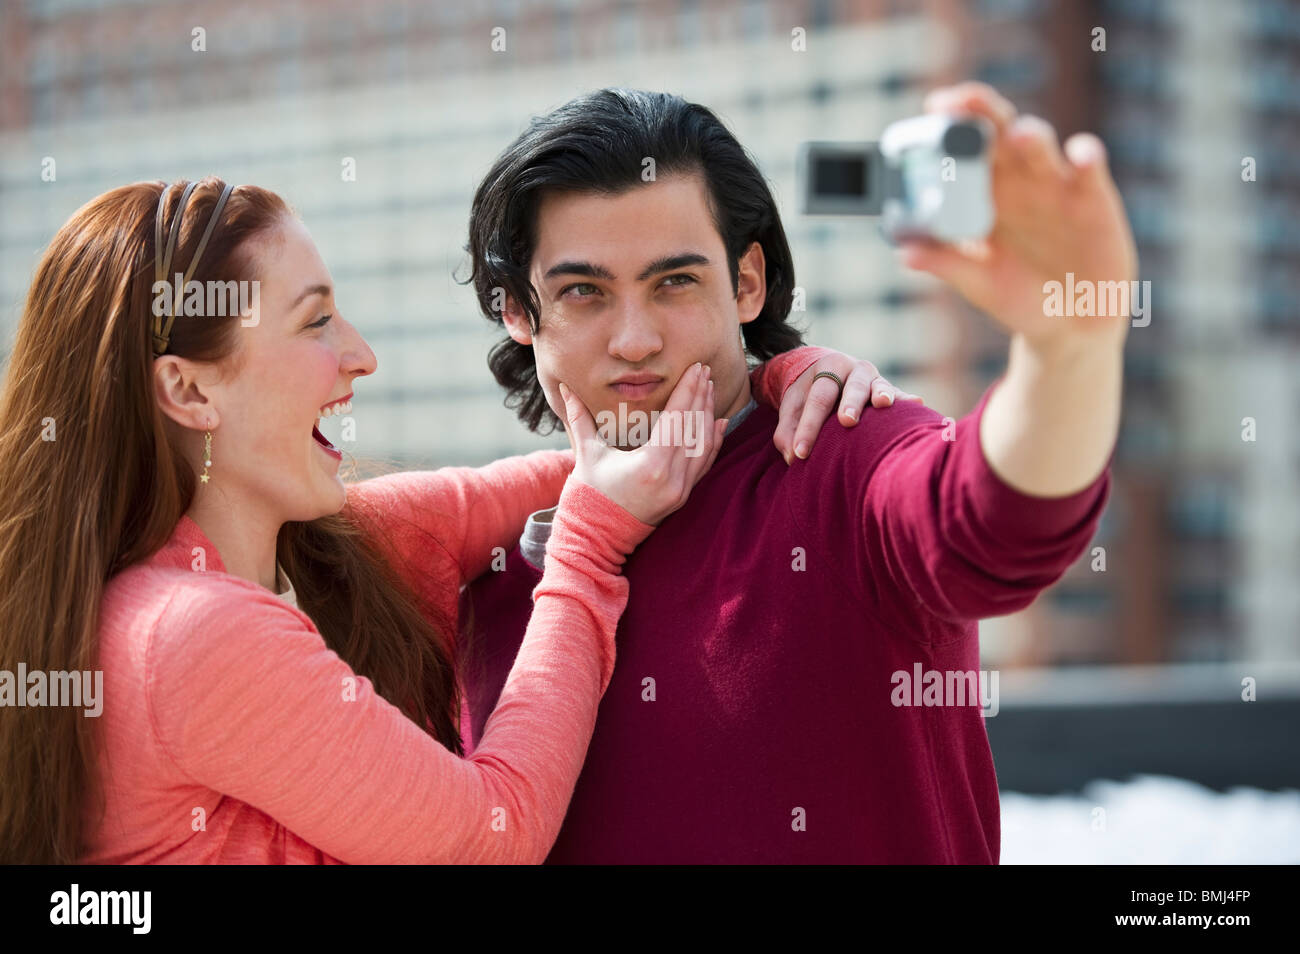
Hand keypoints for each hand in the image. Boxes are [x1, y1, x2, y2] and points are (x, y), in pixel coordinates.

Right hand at [558, 362, 725, 525]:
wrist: (596, 537)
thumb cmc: (588, 494)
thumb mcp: (586, 453)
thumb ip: (579, 417)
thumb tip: (564, 387)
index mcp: (651, 464)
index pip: (677, 418)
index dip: (688, 390)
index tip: (696, 368)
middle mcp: (672, 478)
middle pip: (694, 428)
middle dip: (700, 397)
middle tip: (705, 371)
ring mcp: (680, 490)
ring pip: (703, 445)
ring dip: (708, 416)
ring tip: (710, 390)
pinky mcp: (682, 496)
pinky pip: (704, 464)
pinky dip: (713, 442)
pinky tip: (719, 423)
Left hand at [772, 352, 922, 463]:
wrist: (828, 373)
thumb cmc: (808, 397)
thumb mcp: (792, 408)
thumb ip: (787, 431)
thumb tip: (792, 457)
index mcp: (827, 368)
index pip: (817, 399)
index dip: (808, 427)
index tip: (800, 454)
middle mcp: (854, 370)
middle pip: (852, 387)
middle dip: (850, 403)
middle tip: (847, 421)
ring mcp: (875, 380)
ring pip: (879, 385)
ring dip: (882, 394)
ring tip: (883, 404)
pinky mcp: (890, 391)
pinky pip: (899, 394)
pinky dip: (906, 399)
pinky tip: (917, 404)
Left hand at [897, 82, 1137, 350]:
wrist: (1069, 325)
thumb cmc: (1019, 297)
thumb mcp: (979, 282)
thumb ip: (946, 263)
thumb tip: (904, 252)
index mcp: (985, 194)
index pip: (965, 148)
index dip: (951, 124)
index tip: (933, 108)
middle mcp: (1018, 181)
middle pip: (998, 132)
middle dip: (982, 111)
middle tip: (961, 101)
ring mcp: (1056, 186)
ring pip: (1041, 147)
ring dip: (1031, 136)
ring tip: (1019, 134)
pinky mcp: (1094, 200)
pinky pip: (1090, 171)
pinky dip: (1087, 157)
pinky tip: (1080, 155)